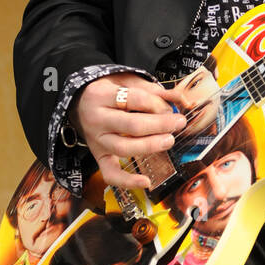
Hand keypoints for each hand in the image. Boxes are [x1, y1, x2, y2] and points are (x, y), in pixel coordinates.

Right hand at [71, 72, 183, 188]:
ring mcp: (96, 140)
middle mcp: (95, 118)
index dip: (157, 104)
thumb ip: (155, 91)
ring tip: (169, 140)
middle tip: (178, 123)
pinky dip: (127, 181)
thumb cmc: (110, 92)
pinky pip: (110, 173)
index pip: (135, 99)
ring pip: (124, 148)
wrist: (82, 102)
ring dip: (151, 146)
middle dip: (160, 125)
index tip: (170, 107)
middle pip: (131, 125)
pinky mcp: (98, 156)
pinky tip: (146, 182)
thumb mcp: (128, 82)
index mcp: (101, 95)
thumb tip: (182, 98)